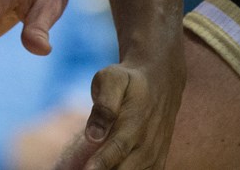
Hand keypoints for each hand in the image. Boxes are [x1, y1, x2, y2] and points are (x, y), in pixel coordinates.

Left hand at [56, 45, 185, 169]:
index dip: (101, 164)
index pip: (117, 149)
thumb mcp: (112, 79)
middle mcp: (147, 145)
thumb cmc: (128, 81)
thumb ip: (104, 105)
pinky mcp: (156, 164)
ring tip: (86, 168)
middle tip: (78, 169)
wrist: (161, 83)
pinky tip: (104, 168)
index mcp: (135, 123)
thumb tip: (93, 136)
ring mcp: (153, 157)